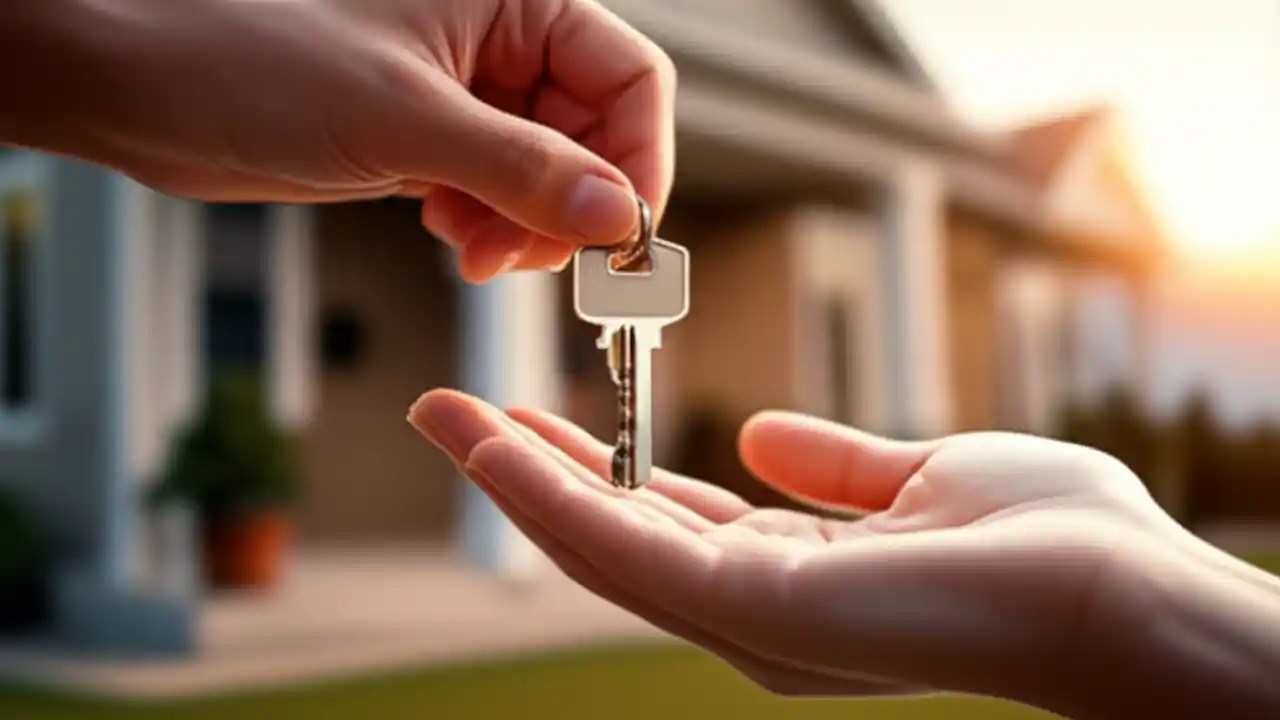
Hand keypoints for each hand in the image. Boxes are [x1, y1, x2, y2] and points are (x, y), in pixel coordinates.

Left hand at [4, 0, 674, 280]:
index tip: (623, 236)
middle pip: (594, 135)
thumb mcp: (404, 117)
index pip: (627, 80)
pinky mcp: (426, 137)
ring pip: (548, 173)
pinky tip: (452, 237)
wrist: (142, 84)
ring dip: (527, 227)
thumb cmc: (246, 53)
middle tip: (533, 256)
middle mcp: (496, 43)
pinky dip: (488, 226)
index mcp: (512, 1)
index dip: (639, 162)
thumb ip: (523, 169)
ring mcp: (462, 93)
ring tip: (477, 251)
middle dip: (573, 207)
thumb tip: (618, 215)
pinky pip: (495, 191)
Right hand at [408, 390, 1279, 718]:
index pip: (666, 517)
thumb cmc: (1043, 540)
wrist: (1116, 588)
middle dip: (528, 473)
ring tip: (447, 417)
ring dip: (516, 481)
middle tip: (452, 411)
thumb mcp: (916, 477)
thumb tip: (759, 437)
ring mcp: (746, 620)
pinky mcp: (751, 613)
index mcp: (791, 572)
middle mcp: (753, 609)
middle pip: (612, 535)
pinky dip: (553, 500)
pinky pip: (627, 549)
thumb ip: (834, 466)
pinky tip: (499, 450)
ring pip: (598, 544)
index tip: (536, 414)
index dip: (594, 468)